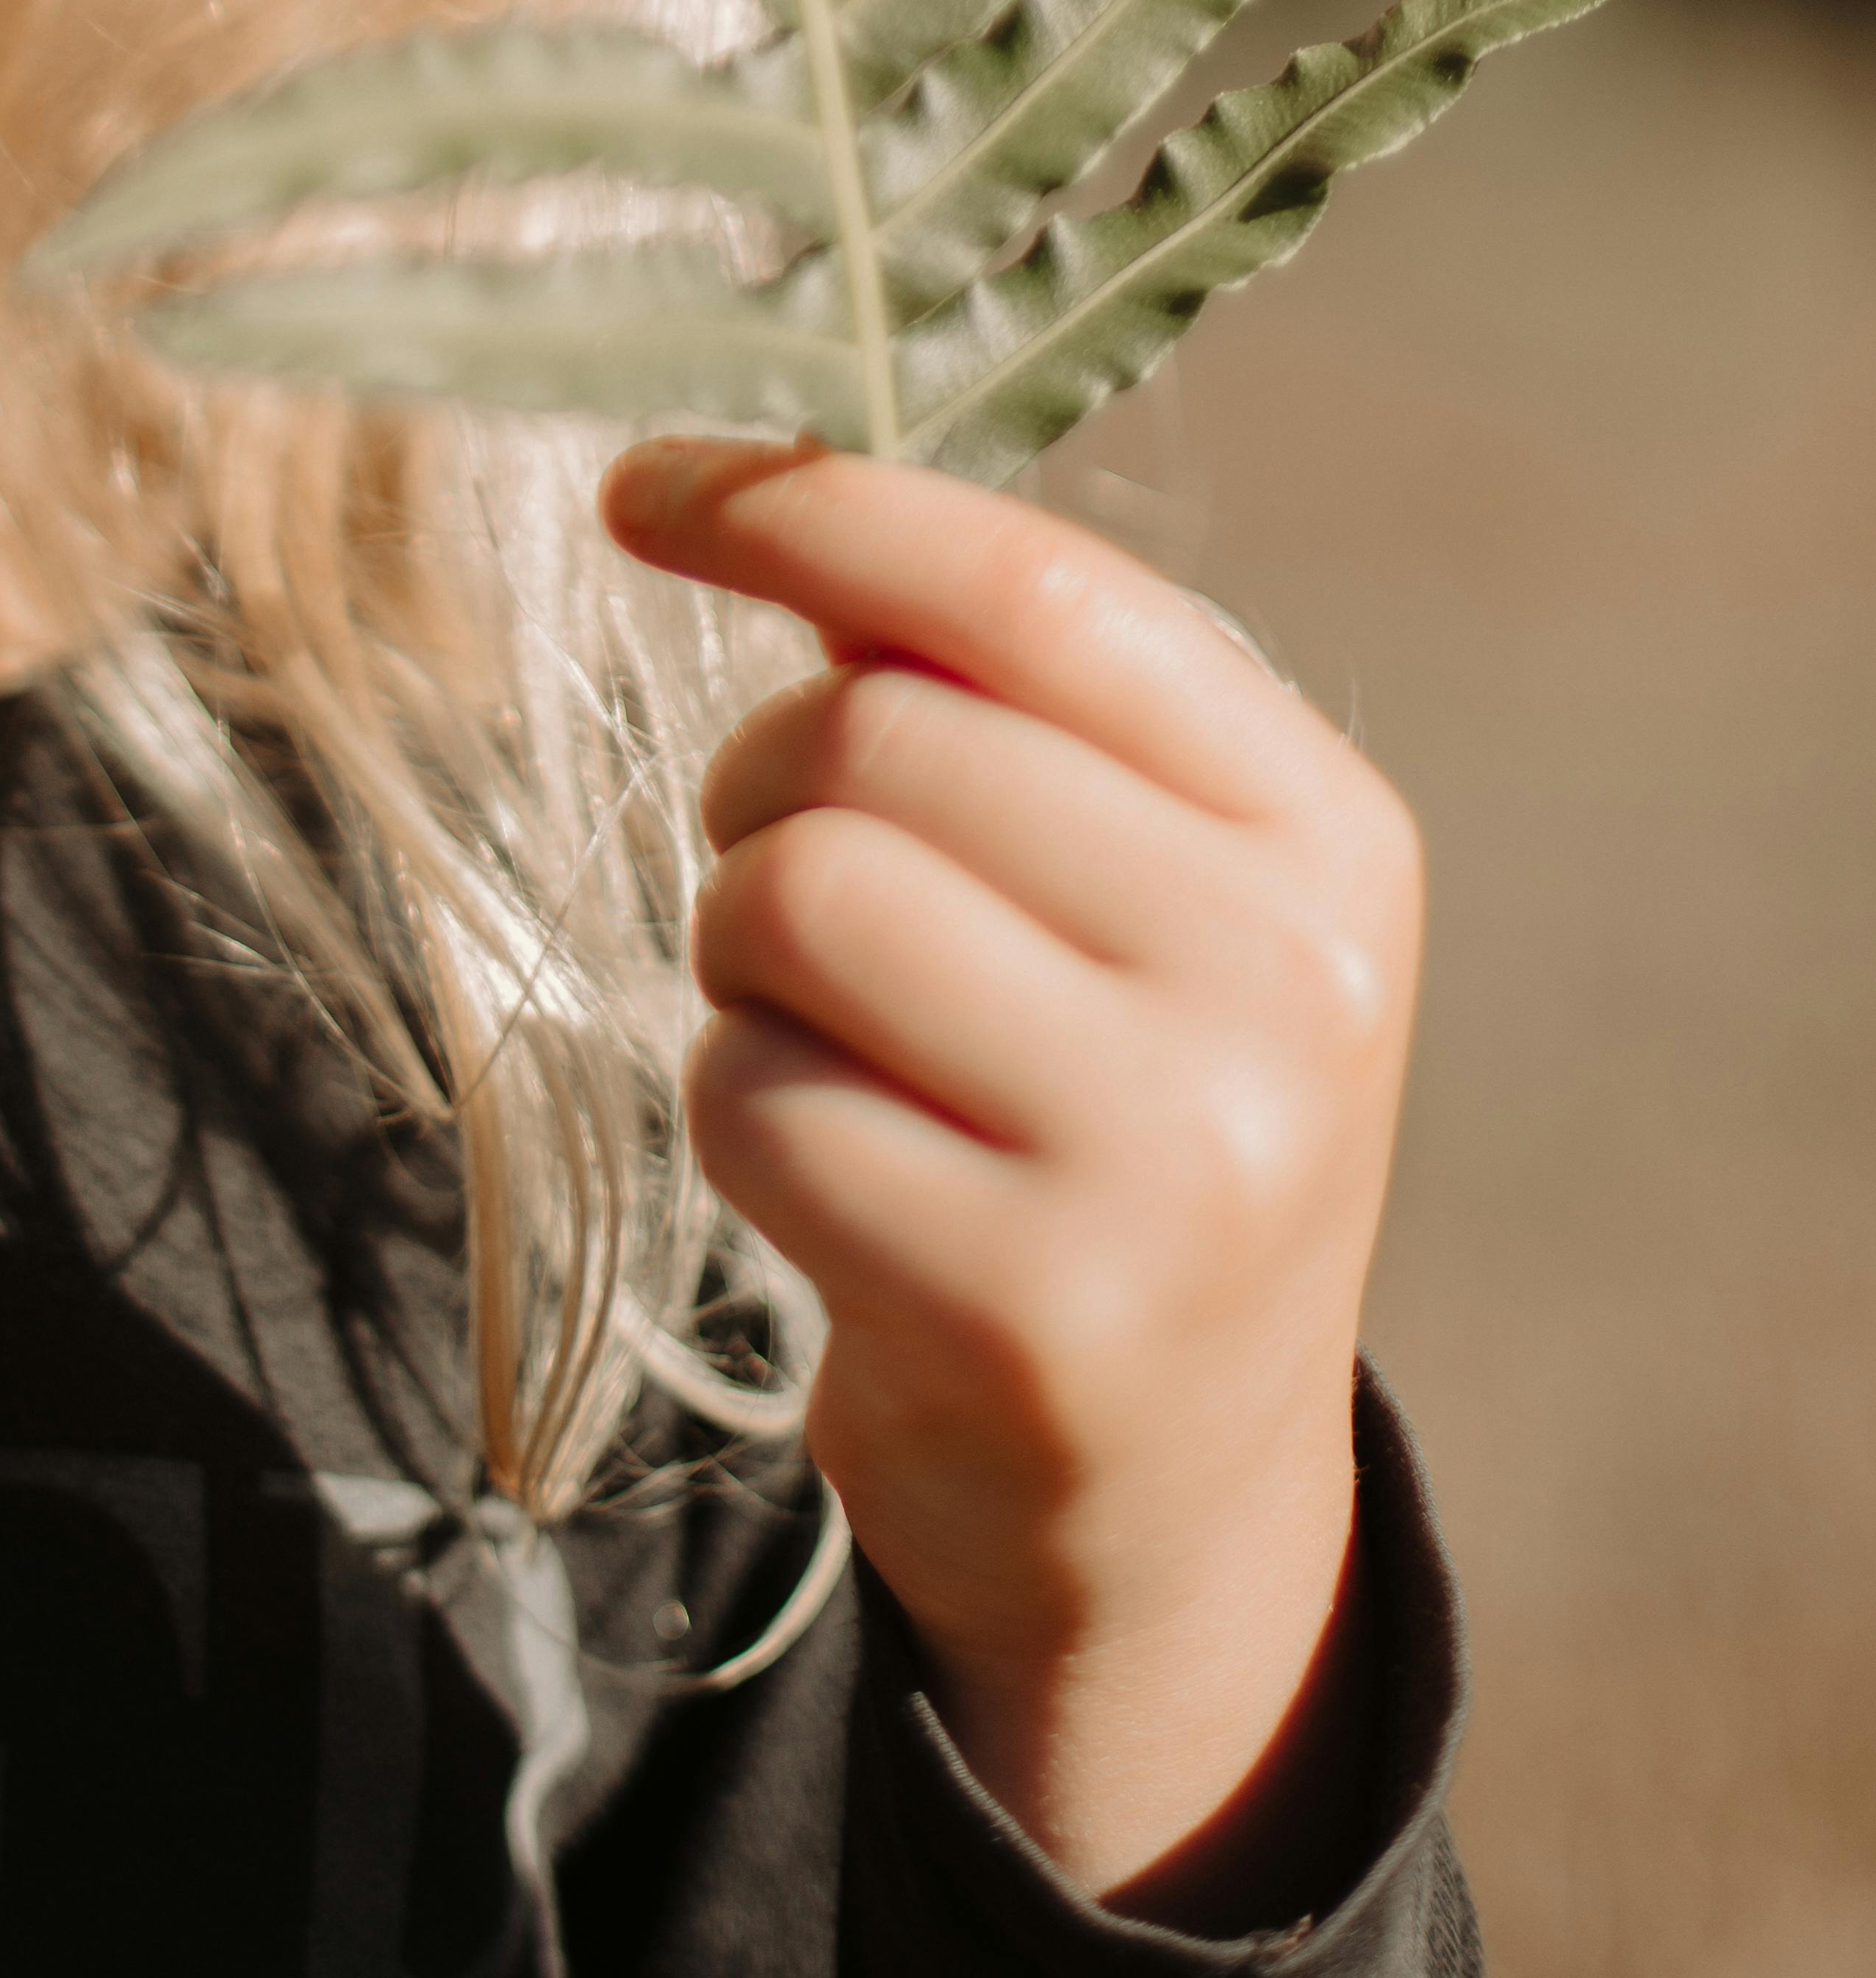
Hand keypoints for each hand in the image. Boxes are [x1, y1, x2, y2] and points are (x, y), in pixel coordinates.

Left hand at [600, 436, 1421, 1920]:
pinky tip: (837, 1180)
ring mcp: (1174, 1161)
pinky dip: (737, 1109)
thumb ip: (986, 695)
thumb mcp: (1134, 893)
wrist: (1172, 1494)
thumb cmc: (1108, 1116)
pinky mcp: (1031, 1310)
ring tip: (827, 1034)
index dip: (808, 506)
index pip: (1035, 585)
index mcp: (1331, 838)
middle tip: (790, 891)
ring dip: (738, 953)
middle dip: (759, 792)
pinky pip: (752, 1096)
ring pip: (793, 900)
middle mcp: (1285, 987)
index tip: (646, 483)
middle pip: (873, 741)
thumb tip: (737, 485)